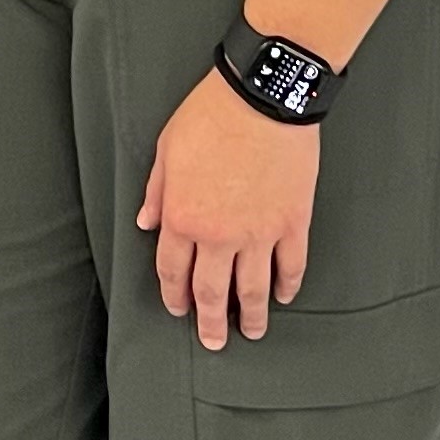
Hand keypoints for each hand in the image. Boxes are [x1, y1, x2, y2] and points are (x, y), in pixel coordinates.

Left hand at [138, 70, 318, 351]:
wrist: (263, 98)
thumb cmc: (211, 117)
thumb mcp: (167, 150)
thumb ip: (157, 192)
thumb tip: (146, 222)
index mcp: (183, 217)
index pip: (172, 270)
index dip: (174, 295)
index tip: (179, 309)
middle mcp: (219, 234)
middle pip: (212, 291)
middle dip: (210, 322)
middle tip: (213, 341)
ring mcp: (259, 232)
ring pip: (253, 289)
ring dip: (251, 316)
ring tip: (251, 332)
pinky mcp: (293, 222)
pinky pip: (291, 265)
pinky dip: (287, 286)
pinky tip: (283, 296)